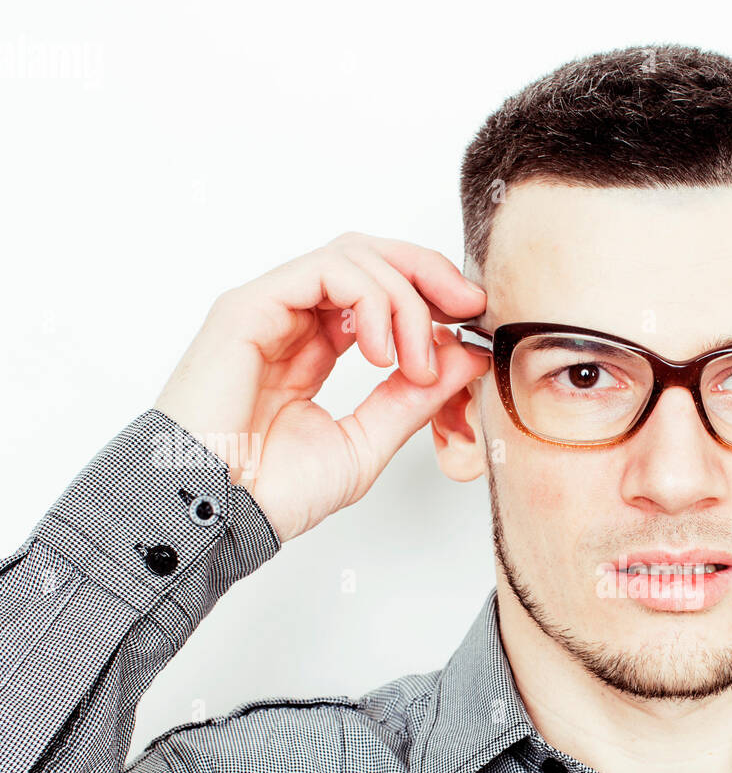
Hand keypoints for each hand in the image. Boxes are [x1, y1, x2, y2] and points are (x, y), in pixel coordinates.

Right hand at [153, 231, 489, 542]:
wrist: (218, 516)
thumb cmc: (271, 492)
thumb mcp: (368, 442)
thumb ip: (415, 398)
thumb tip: (465, 356)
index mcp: (314, 349)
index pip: (378, 292)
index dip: (430, 296)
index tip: (471, 323)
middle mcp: (291, 320)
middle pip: (369, 257)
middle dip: (428, 274)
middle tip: (467, 307)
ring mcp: (269, 309)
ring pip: (353, 257)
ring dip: (404, 299)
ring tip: (415, 359)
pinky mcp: (249, 307)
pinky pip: (325, 270)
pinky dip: (370, 299)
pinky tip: (382, 351)